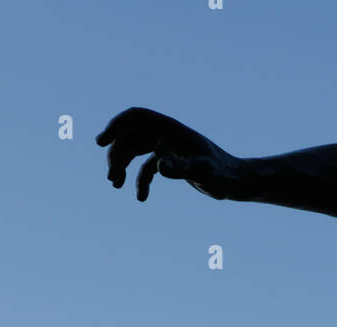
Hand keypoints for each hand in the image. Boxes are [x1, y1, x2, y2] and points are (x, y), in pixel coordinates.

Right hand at [96, 107, 238, 201]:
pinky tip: (141, 199)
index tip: (101, 143)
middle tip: (112, 178)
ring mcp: (168, 148)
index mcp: (171, 129)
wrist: (235, 182)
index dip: (116, 126)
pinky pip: (148, 167)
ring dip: (123, 165)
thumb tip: (160, 166)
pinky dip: (141, 181)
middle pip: (131, 136)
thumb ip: (182, 169)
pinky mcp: (172, 162)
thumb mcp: (202, 172)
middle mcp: (167, 135)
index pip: (136, 118)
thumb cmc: (222, 175)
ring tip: (116, 185)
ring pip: (135, 150)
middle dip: (117, 154)